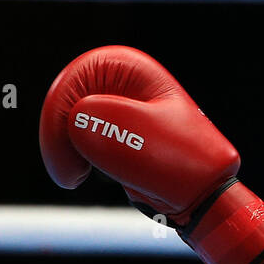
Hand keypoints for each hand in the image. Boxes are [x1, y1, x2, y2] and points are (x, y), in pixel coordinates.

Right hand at [39, 45, 263, 263]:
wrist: (205, 193)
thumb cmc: (183, 165)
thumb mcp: (142, 143)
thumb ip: (102, 125)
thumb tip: (77, 123)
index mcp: (129, 69)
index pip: (74, 81)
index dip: (58, 121)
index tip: (66, 169)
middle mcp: (120, 82)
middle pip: (67, 102)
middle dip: (61, 139)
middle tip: (70, 179)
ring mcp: (116, 106)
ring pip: (72, 124)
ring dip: (72, 151)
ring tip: (85, 178)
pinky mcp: (114, 131)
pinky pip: (82, 140)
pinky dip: (82, 158)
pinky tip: (94, 176)